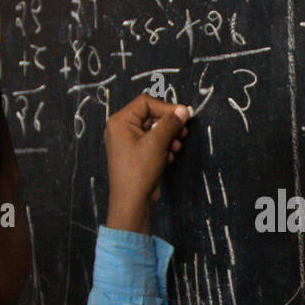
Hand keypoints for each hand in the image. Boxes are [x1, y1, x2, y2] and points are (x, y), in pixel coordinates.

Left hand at [104, 93, 190, 234]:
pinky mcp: (136, 153)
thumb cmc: (139, 171)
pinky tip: (168, 158)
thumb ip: (171, 123)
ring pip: (155, 130)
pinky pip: (153, 142)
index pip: (146, 103)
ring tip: (175, 148)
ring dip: (169, 137)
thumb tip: (183, 110)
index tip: (183, 117)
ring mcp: (128, 142)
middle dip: (169, 125)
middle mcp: (122, 129)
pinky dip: (163, 147)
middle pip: (151, 115)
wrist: (132, 201)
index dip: (166, 108)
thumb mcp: (157, 143)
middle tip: (183, 133)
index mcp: (120, 121)